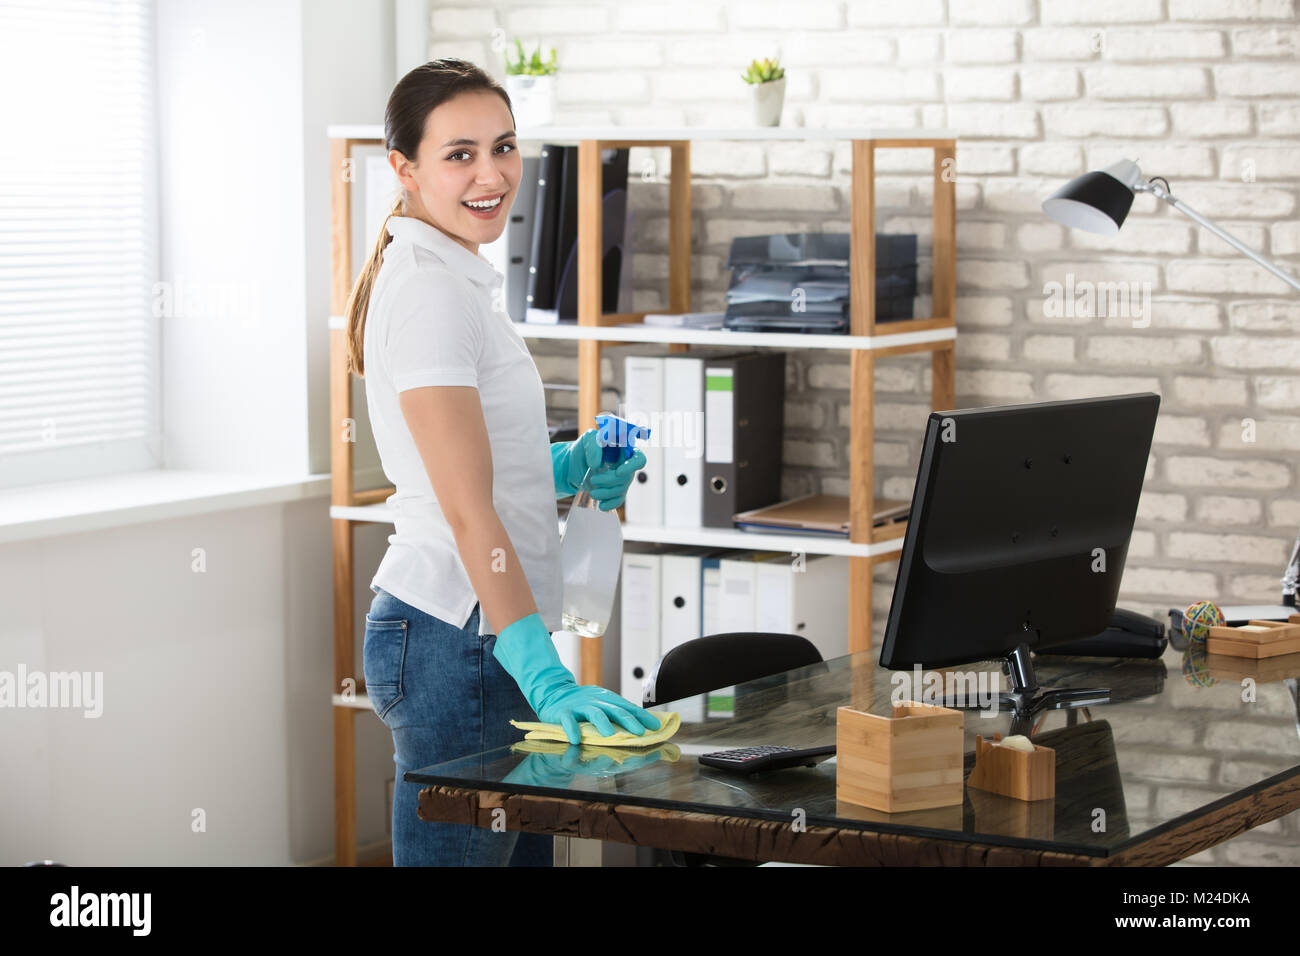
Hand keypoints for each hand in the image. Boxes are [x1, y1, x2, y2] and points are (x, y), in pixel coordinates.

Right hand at [493, 612, 661, 744]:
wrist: (554, 692)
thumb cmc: (582, 703)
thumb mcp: (602, 703)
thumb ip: (618, 712)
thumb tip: (642, 725)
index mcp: (608, 699)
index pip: (628, 707)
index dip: (642, 717)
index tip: (655, 727)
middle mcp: (596, 701)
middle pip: (614, 710)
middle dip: (628, 721)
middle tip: (639, 732)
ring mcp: (580, 705)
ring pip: (593, 713)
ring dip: (603, 724)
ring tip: (610, 735)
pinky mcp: (564, 712)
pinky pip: (568, 721)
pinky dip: (572, 730)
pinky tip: (576, 739)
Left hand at [550, 428, 646, 509]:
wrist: (573, 466)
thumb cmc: (584, 450)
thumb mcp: (587, 440)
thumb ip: (593, 444)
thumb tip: (597, 462)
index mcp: (624, 450)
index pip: (638, 458)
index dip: (632, 466)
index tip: (618, 472)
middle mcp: (626, 465)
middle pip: (627, 477)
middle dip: (609, 480)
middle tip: (593, 479)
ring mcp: (621, 479)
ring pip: (621, 489)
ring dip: (606, 492)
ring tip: (592, 492)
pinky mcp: (615, 490)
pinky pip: (618, 500)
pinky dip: (610, 503)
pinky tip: (601, 504)